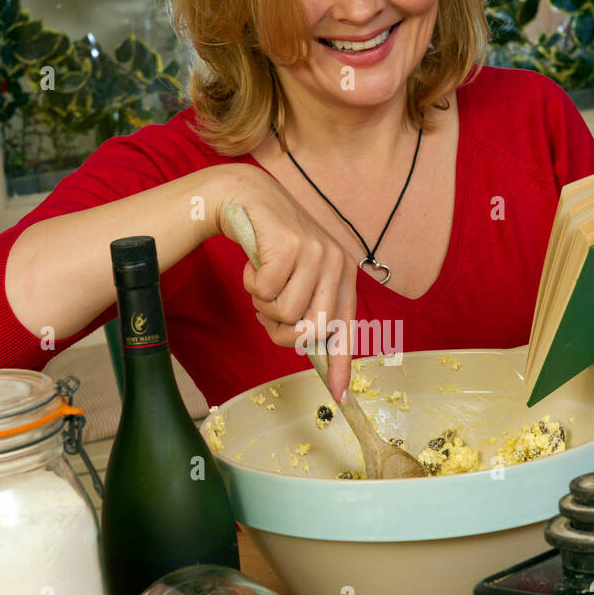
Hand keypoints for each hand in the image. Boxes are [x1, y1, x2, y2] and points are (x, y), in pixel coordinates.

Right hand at [216, 167, 356, 400]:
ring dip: (263, 304)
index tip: (339, 396)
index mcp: (344, 275)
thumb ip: (307, 308)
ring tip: (263, 279)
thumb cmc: (273, 246)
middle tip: (267, 311)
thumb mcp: (298, 276)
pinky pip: (264, 293)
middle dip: (281, 330)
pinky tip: (255, 263)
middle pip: (311, 330)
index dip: (340, 365)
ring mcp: (316, 253)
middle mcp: (337, 263)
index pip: (345, 329)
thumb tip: (309, 348)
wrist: (248, 199)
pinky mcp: (291, 246)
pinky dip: (251, 284)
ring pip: (285, 314)